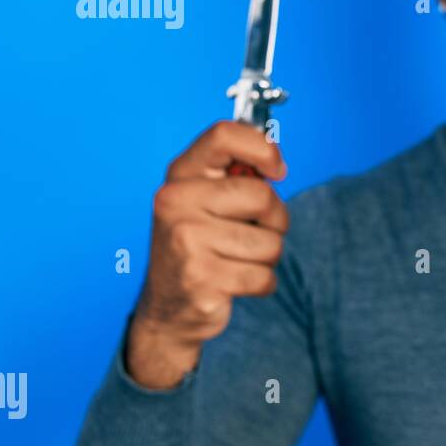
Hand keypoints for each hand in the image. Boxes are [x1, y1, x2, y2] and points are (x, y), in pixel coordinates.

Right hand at [127, 121, 288, 387]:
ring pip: (270, 243)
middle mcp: (176, 204)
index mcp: (180, 177)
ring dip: (268, 257)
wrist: (167, 308)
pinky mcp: (202, 280)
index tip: (278, 171)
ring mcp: (186, 242)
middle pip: (262, 197)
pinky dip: (262, 284)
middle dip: (276, 220)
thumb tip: (274, 162)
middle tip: (259, 232)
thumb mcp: (205, 202)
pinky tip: (236, 283)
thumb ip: (235, 176)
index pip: (224, 136)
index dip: (263, 149)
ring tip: (239, 260)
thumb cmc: (198, 246)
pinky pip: (264, 277)